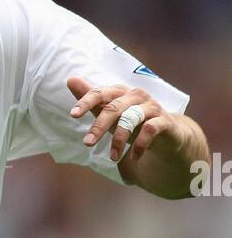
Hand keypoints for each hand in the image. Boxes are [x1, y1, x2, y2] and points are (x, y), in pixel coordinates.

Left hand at [67, 77, 186, 163]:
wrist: (167, 133)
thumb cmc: (133, 121)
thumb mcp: (111, 112)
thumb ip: (93, 100)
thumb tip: (70, 79)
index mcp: (121, 92)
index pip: (100, 93)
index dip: (86, 102)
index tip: (73, 115)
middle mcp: (136, 95)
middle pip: (113, 108)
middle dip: (99, 126)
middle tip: (87, 143)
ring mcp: (152, 107)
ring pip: (131, 119)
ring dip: (119, 140)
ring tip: (113, 157)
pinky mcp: (165, 120)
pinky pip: (150, 130)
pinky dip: (140, 145)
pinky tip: (134, 157)